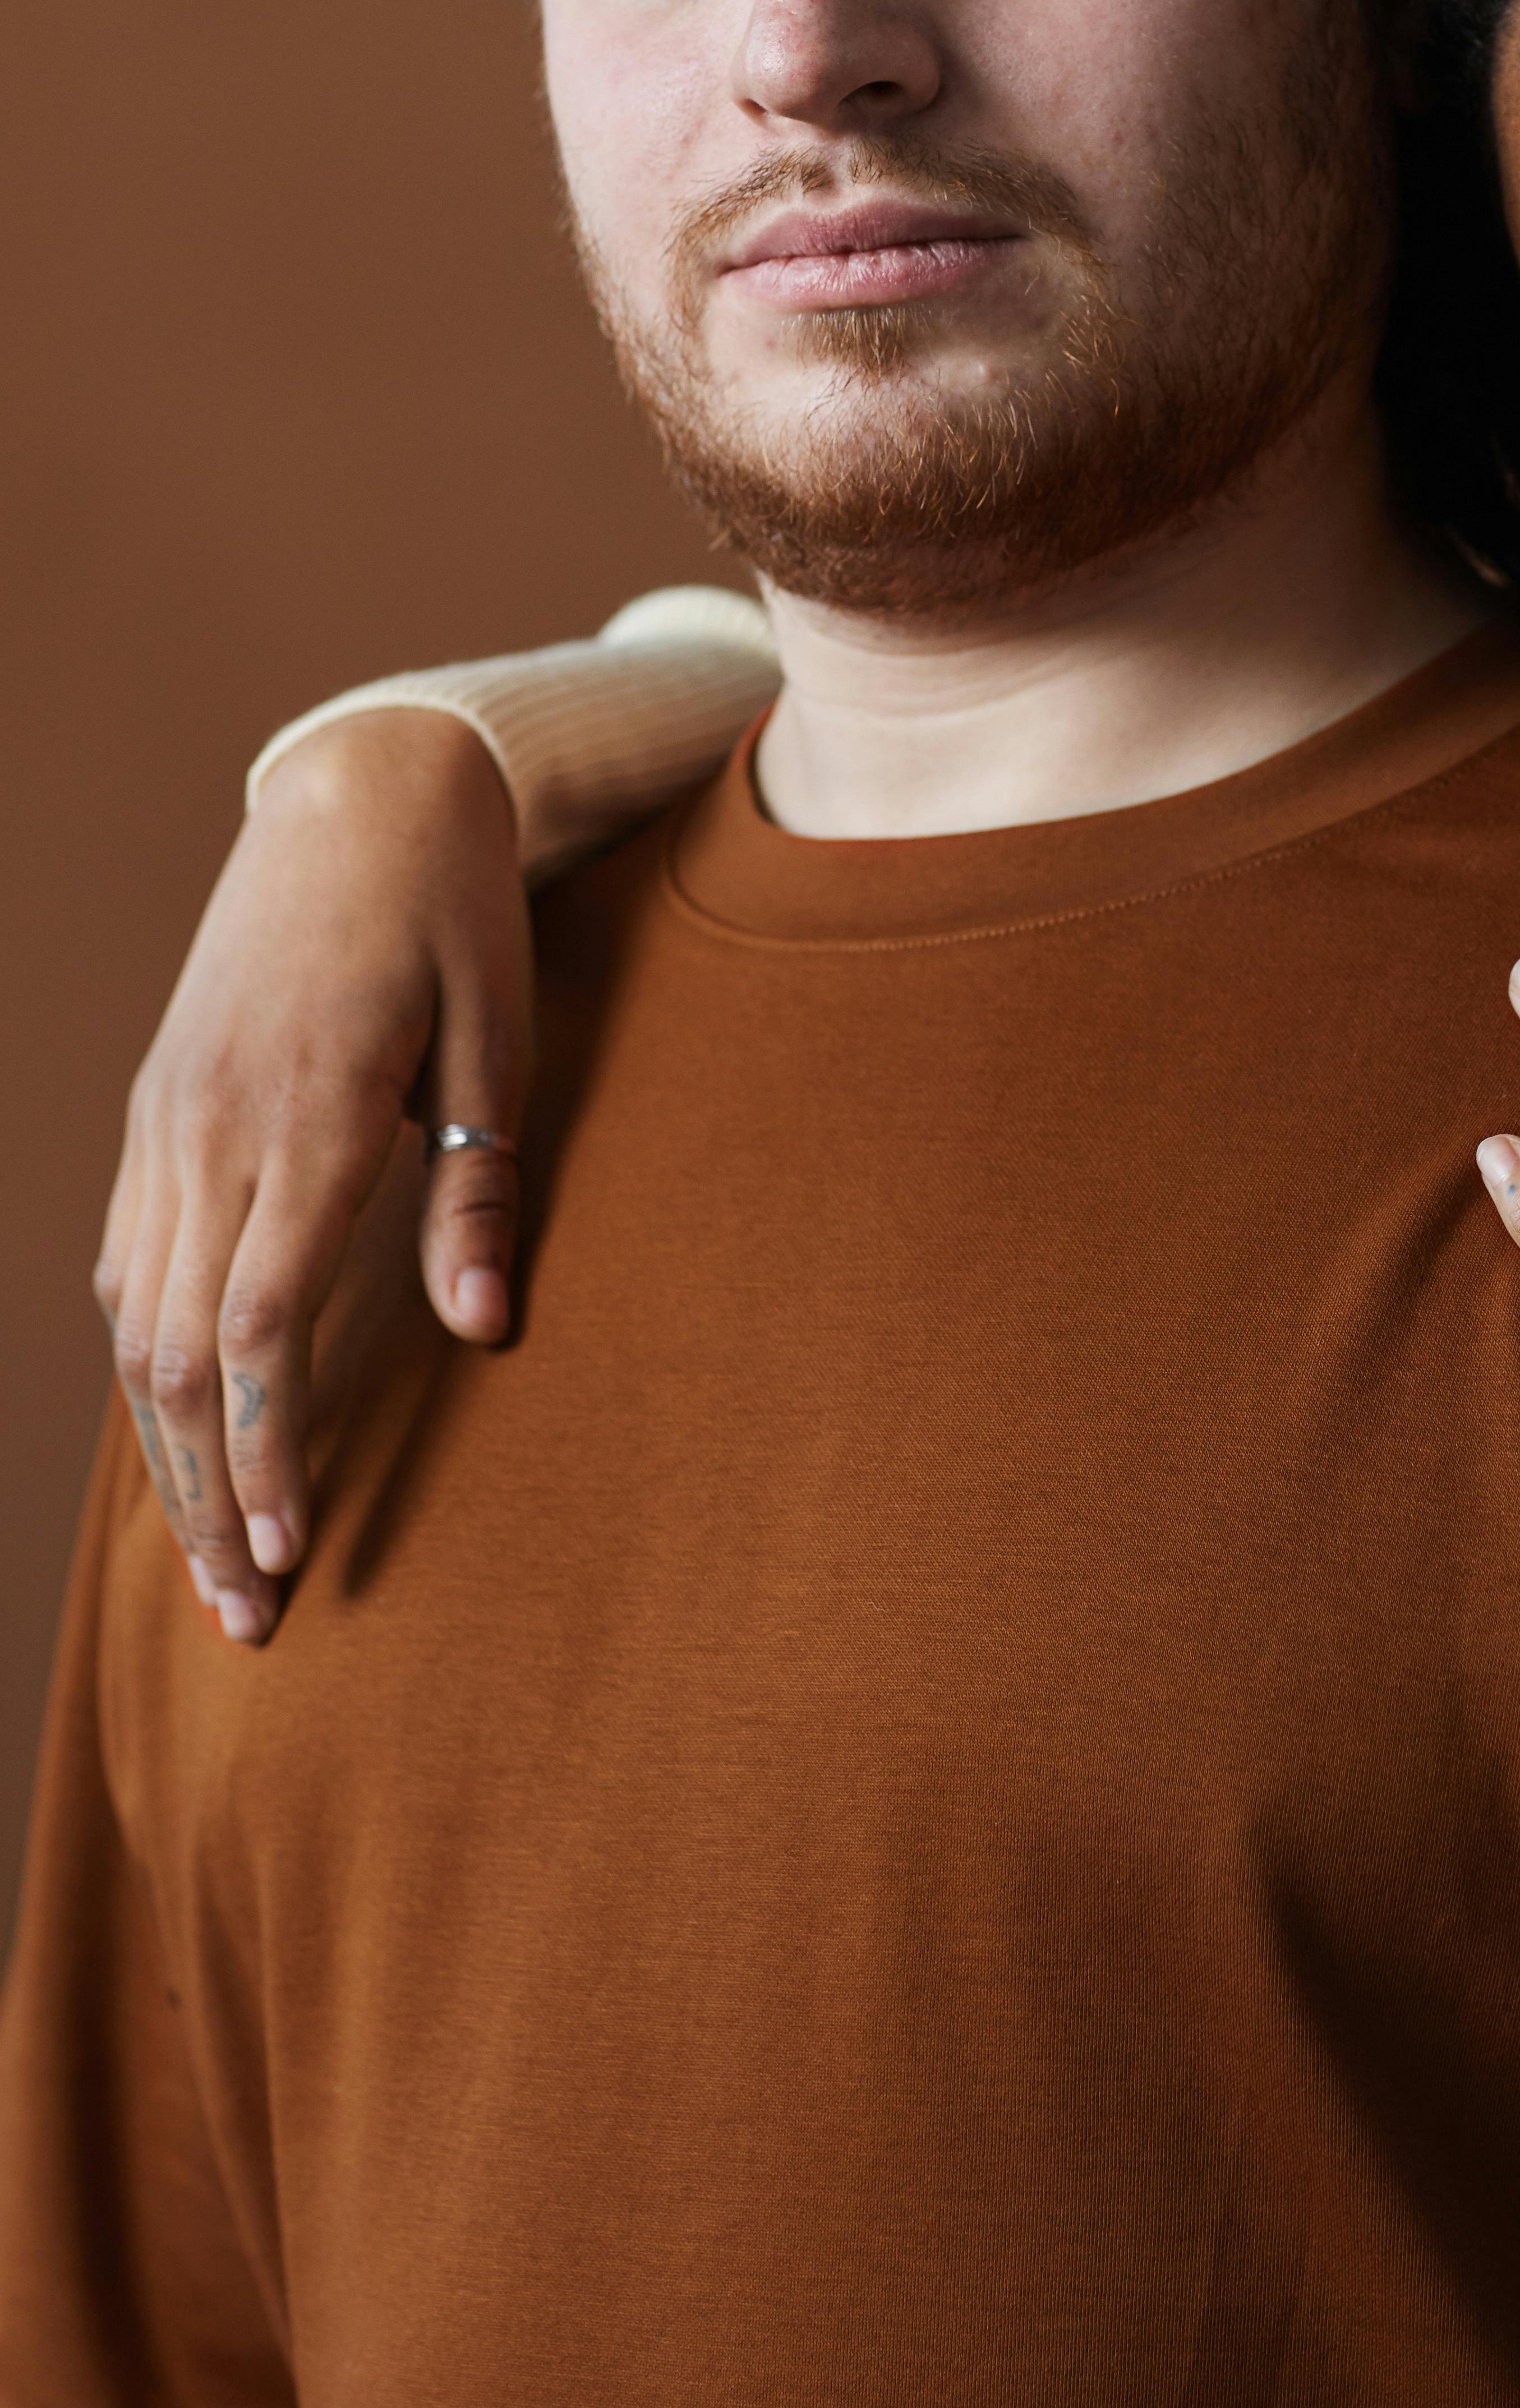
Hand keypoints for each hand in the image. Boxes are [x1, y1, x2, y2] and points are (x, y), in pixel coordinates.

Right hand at [93, 709, 532, 1644]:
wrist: (360, 791)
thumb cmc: (454, 914)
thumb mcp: (500, 1036)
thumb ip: (481, 1188)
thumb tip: (488, 1334)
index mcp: (310, 1114)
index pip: (261, 1325)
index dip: (267, 1453)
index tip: (284, 1554)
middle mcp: (215, 1127)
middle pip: (185, 1353)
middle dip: (206, 1496)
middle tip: (246, 1616)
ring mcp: (169, 1119)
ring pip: (140, 1321)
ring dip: (170, 1450)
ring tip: (210, 1560)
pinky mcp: (156, 1109)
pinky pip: (131, 1260)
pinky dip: (149, 1361)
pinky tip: (181, 1431)